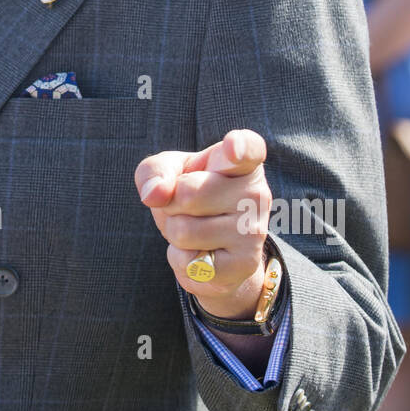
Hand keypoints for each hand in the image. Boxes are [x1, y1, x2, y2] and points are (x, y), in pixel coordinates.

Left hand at [134, 129, 270, 320]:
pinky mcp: (244, 264)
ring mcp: (253, 231)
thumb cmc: (192, 194)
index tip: (233, 146)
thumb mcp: (170, 172)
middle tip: (188, 206)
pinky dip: (180, 258)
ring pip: (183, 230)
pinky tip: (201, 252)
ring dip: (175, 232)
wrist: (213, 245)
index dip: (239, 146)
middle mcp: (256, 193)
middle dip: (172, 203)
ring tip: (195, 229)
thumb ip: (155, 171)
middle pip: (187, 193)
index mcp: (242, 162)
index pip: (248, 148)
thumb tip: (153, 194)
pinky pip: (188, 261)